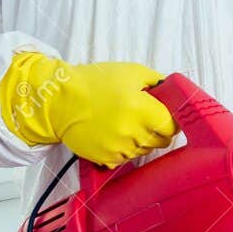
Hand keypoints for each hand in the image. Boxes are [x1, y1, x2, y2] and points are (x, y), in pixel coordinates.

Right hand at [0, 52, 175, 167]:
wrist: (59, 100)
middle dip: (159, 130)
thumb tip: (173, 91)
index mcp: (141, 108)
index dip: (172, 121)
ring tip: (128, 124)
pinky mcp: (106, 158)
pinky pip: (126, 159)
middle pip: (161, 141)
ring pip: (145, 151)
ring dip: (143, 140)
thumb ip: (158, 81)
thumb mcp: (131, 72)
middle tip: (148, 119)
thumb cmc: (94, 82)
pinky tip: (116, 134)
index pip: (172, 126)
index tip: (167, 116)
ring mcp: (118, 147)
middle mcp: (132, 131)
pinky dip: (126, 149)